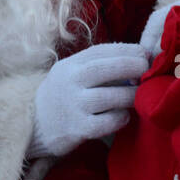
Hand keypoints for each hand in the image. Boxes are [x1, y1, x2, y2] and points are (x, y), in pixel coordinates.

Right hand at [29, 43, 150, 158]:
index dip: (126, 50)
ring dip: (130, 95)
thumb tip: (135, 57)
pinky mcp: (77, 129)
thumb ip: (96, 65)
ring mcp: (73, 106)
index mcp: (70, 65)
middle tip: (147, 70)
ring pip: (110, 97)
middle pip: (105, 69)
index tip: (144, 53)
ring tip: (138, 96)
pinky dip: (120, 118)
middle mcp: (70, 82)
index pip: (101, 51)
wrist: (32, 124)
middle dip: (132, 66)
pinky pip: (107, 122)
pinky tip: (124, 116)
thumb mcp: (70, 73)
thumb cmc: (61, 95)